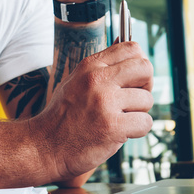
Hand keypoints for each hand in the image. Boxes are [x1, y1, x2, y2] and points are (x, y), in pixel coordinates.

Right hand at [31, 41, 153, 182]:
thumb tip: (126, 47)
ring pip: (147, 99)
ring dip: (140, 113)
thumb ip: (102, 67)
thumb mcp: (76, 81)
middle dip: (146, 85)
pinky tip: (121, 133)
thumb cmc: (63, 116)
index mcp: (90, 66)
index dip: (139, 64)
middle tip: (134, 99)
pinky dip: (138, 130)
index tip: (133, 79)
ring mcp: (105, 102)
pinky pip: (145, 122)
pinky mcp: (112, 126)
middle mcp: (97, 80)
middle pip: (144, 67)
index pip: (131, 48)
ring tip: (120, 120)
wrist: (46, 146)